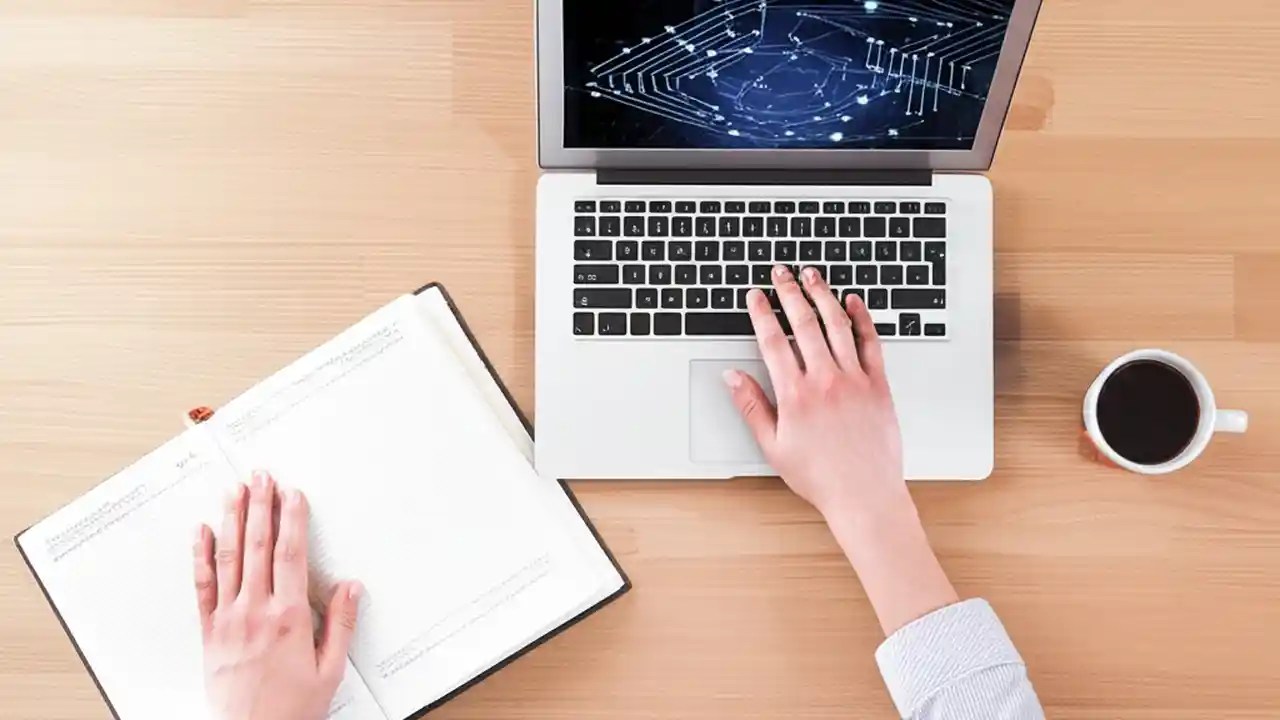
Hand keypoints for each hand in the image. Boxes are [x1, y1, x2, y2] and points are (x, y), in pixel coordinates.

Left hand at [193, 470, 362, 719]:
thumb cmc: (291, 709)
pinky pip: (202, 586)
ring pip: (229, 558)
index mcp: (288, 618)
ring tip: (234, 492)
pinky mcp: (209, 632)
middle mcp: (255, 612)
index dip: (291, 519)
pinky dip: (201, 556)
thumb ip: (341, 624)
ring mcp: (228, 620)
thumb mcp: (330, 668)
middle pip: (258, 547)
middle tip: (261, 477)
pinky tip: (203, 533)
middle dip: (260, 507)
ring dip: (232, 520)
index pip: (289, 555)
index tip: (293, 495)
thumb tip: (350, 587)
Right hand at [723, 265, 909, 521]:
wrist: (864, 495)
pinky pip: (870, 342)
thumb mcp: (773, 446)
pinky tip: (853, 301)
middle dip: (789, 292)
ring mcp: (854, 379)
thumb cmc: (820, 476)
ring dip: (822, 295)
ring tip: (812, 276)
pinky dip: (861, 318)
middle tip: (781, 273)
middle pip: (804, 323)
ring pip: (837, 325)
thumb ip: (751, 407)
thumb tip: (732, 378)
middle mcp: (825, 381)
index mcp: (795, 395)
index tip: (755, 296)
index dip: (761, 313)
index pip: (773, 341)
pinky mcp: (878, 385)